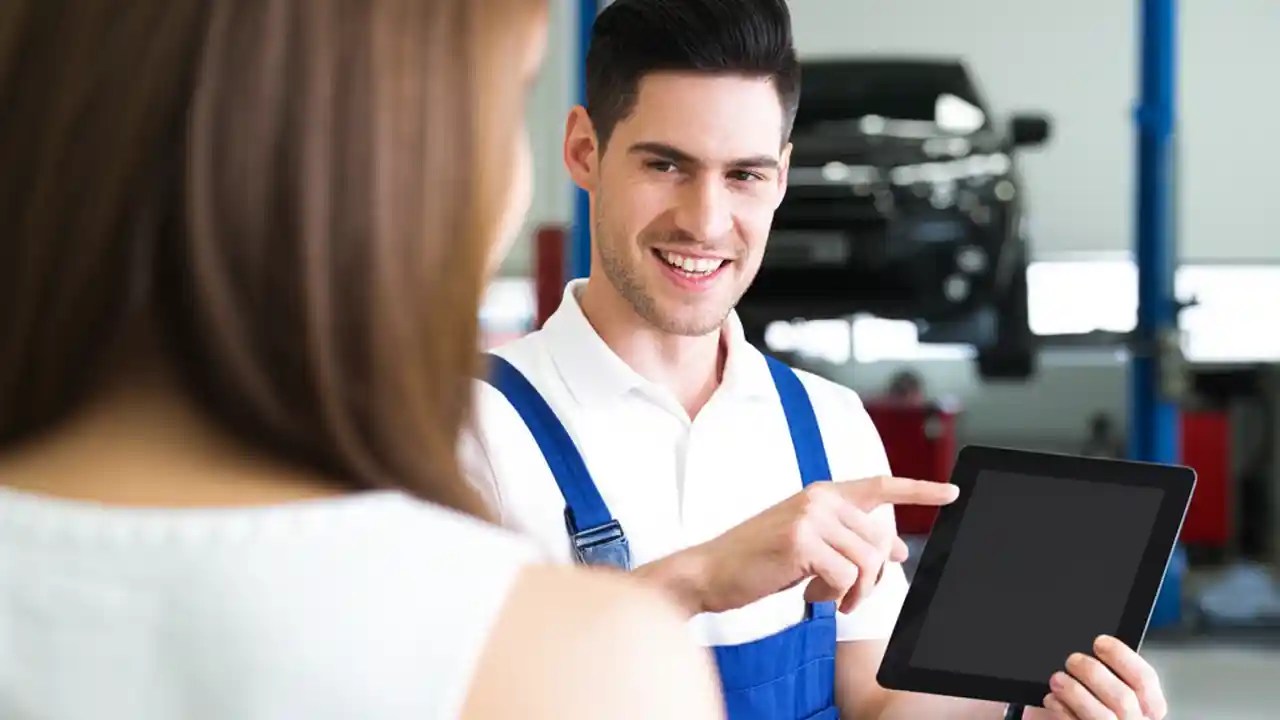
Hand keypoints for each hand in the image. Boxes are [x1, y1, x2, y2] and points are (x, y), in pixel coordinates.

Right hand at [683, 475, 958, 614]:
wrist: (709, 570)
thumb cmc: (757, 560)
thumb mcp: (808, 544)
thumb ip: (848, 540)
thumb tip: (896, 552)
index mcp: (821, 493)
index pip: (879, 485)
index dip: (919, 489)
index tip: (952, 493)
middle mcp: (818, 498)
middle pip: (878, 541)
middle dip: (873, 578)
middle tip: (848, 596)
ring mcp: (808, 517)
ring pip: (867, 562)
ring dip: (855, 593)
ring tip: (830, 598)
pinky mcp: (800, 542)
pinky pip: (845, 578)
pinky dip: (834, 597)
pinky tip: (811, 596)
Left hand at [1040, 635, 1167, 719]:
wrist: (1082, 718)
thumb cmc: (1097, 707)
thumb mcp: (1112, 688)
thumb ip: (1110, 673)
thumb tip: (1097, 647)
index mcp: (1148, 707)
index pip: (1145, 679)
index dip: (1122, 657)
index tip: (1101, 642)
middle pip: (1123, 698)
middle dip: (1093, 673)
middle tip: (1073, 660)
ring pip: (1102, 716)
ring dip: (1075, 692)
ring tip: (1058, 679)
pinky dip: (1060, 710)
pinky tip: (1052, 700)